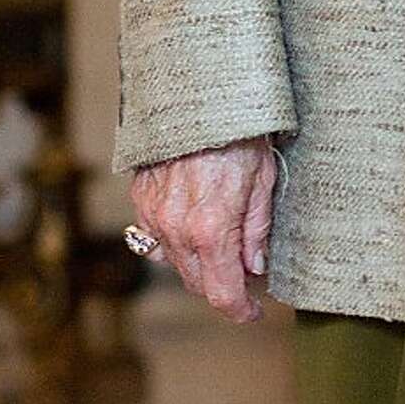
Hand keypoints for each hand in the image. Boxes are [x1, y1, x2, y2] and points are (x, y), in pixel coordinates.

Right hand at [129, 139, 277, 317]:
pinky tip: (193, 228)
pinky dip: (174, 242)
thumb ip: (257, 231)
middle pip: (197, 283)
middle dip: (223, 286)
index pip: (222, 293)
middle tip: (247, 276)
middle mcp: (177, 230)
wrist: (197, 91)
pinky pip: (155, 237)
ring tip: (223, 247)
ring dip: (199, 265)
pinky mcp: (141, 199)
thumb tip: (255, 267)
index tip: (253, 312)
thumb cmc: (238, 132)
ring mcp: (154, 215)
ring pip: (175, 262)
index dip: (240, 310)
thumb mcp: (263, 181)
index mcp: (212, 231)